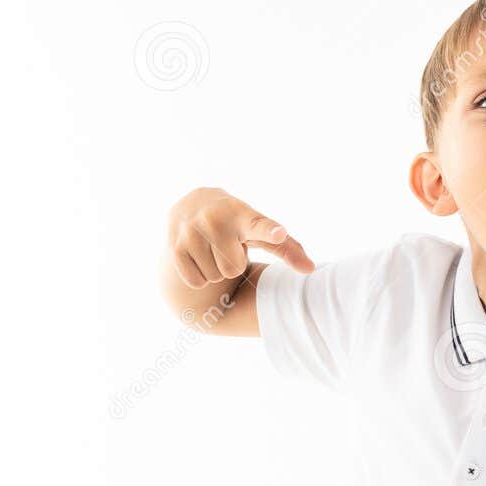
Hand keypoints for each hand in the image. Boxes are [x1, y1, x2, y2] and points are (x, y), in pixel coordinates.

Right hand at [166, 187, 314, 288]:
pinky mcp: (174, 246)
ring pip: (215, 276)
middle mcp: (215, 218)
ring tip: (211, 248)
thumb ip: (288, 248)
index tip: (279, 233)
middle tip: (226, 246)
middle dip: (232, 264)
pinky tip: (197, 256)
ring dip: (215, 269)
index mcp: (242, 214)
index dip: (270, 231)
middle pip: (233, 269)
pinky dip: (200, 275)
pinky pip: (197, 281)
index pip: (258, 226)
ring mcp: (192, 231)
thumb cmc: (236, 223)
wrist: (191, 204)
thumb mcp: (260, 230)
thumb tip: (311, 269)